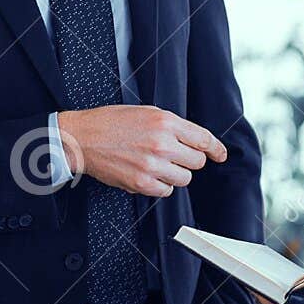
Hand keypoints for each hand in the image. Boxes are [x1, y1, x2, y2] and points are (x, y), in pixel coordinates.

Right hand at [57, 105, 226, 197]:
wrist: (83, 138)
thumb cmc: (111, 122)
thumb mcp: (146, 112)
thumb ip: (172, 126)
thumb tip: (194, 141)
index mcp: (166, 122)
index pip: (204, 139)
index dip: (216, 149)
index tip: (220, 155)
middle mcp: (162, 143)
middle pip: (197, 162)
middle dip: (188, 160)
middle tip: (173, 156)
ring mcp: (152, 165)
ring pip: (184, 179)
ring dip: (175, 174)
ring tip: (156, 164)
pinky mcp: (142, 183)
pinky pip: (166, 191)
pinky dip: (160, 185)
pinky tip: (147, 174)